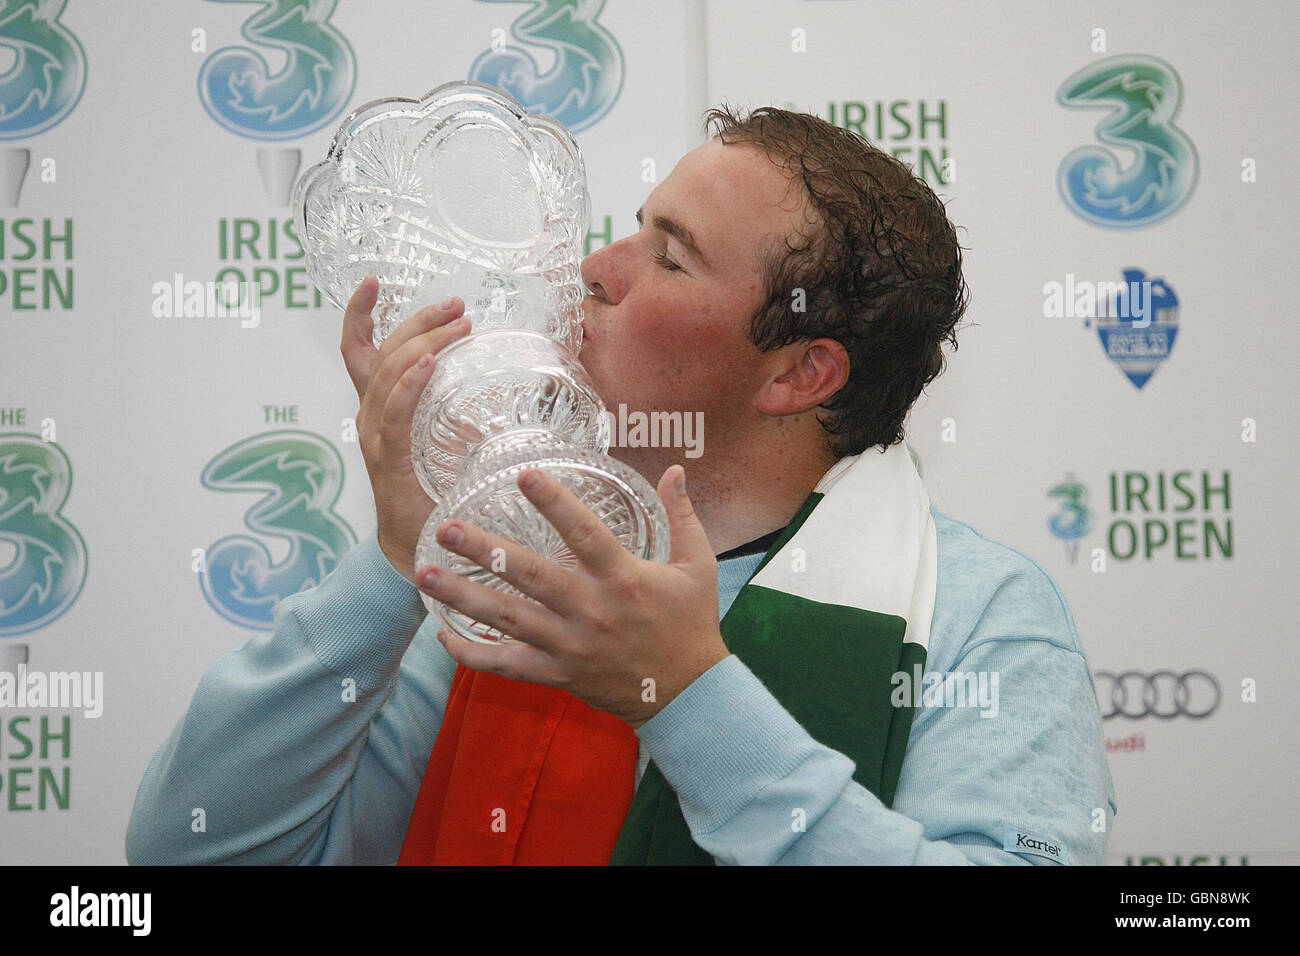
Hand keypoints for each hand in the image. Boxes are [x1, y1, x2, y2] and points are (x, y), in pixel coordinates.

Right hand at [340, 276, 471, 582]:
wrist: (415, 550)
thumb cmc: (433, 496)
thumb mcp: (447, 444)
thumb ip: (462, 417)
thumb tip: (504, 390)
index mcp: (380, 409)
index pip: (360, 351)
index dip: (360, 314)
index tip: (373, 281)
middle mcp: (370, 416)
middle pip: (383, 353)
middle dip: (418, 322)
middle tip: (457, 306)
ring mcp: (375, 437)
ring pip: (389, 375)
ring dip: (424, 343)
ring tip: (456, 325)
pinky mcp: (388, 460)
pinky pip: (396, 414)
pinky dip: (411, 385)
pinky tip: (429, 364)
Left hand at [415, 464, 729, 727]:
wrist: (688, 696)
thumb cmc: (691, 624)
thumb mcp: (698, 566)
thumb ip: (682, 516)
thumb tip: (676, 468)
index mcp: (624, 580)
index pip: (585, 534)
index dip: (555, 504)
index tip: (523, 475)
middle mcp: (591, 612)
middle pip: (530, 577)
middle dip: (484, 551)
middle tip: (446, 527)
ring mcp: (570, 647)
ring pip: (507, 620)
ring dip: (462, 596)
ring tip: (423, 573)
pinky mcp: (558, 675)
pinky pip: (506, 666)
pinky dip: (472, 654)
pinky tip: (442, 634)